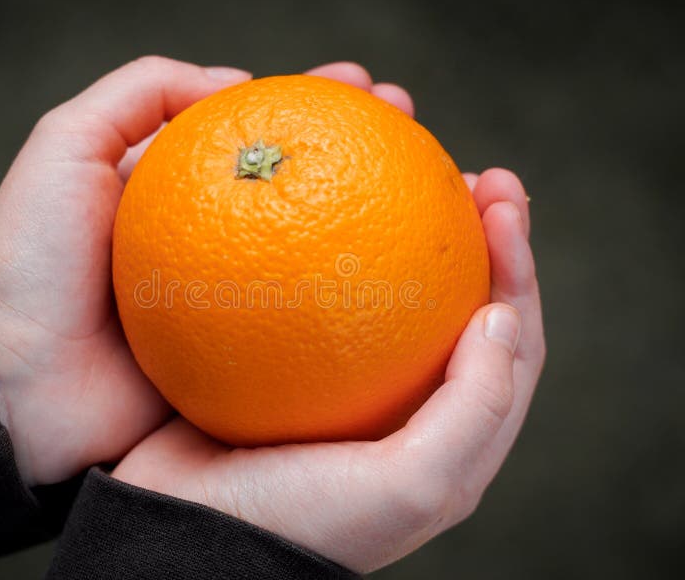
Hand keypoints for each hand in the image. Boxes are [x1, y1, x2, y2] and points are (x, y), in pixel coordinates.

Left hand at [0, 56, 407, 486]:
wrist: (14, 392)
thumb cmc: (29, 270)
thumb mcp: (64, 150)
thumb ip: (138, 91)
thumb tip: (235, 79)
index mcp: (185, 193)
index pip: (265, 134)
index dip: (318, 104)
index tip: (363, 86)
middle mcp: (221, 243)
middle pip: (311, 187)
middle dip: (371, 155)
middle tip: (417, 132)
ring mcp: (242, 305)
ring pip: (328, 257)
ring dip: (386, 226)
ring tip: (441, 193)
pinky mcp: (250, 364)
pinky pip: (316, 330)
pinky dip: (365, 307)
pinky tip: (413, 287)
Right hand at [113, 165, 544, 572]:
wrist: (186, 537)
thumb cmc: (299, 522)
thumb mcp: (412, 487)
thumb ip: (475, 411)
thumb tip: (500, 317)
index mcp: (445, 432)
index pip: (507, 343)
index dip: (516, 266)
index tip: (500, 197)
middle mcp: (400, 400)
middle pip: (454, 302)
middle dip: (476, 233)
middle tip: (470, 170)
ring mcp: (340, 376)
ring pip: (387, 286)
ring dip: (403, 227)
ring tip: (403, 165)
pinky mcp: (282, 360)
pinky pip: (316, 290)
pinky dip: (325, 246)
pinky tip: (311, 200)